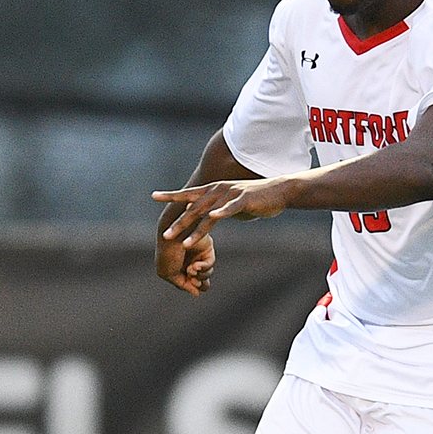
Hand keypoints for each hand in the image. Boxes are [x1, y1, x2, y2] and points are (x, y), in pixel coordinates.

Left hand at [150, 177, 293, 249]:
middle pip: (194, 208)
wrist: (279, 190)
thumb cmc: (255, 199)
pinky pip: (229, 209)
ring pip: (208, 214)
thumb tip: (208, 214)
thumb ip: (218, 207)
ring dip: (195, 230)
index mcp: (214, 190)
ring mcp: (230, 194)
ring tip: (183, 243)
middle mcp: (219, 190)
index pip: (188, 194)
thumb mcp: (232, 202)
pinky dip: (221, 214)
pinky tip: (212, 219)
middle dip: (179, 224)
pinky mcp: (244, 199)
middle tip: (165, 235)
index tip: (154, 195)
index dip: (171, 194)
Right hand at [156, 229, 215, 294]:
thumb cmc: (167, 252)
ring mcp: (198, 255)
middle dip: (197, 283)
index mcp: (176, 267)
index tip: (186, 281)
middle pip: (200, 282)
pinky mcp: (206, 249)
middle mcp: (188, 262)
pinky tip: (196, 264)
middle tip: (192, 278)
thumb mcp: (167, 273)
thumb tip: (197, 293)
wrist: (175, 232)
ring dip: (200, 275)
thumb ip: (182, 285)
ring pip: (206, 275)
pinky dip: (204, 267)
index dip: (188, 286)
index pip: (188, 284)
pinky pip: (210, 264)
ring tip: (191, 268)